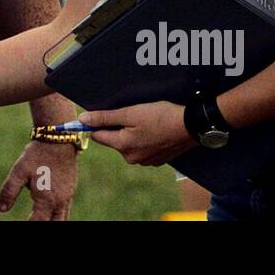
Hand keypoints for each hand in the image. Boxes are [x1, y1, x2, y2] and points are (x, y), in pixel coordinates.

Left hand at [0, 140, 77, 219]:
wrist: (58, 139)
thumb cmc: (37, 154)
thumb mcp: (19, 171)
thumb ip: (9, 191)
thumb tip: (1, 209)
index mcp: (47, 200)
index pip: (38, 223)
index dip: (29, 225)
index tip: (21, 223)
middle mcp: (61, 201)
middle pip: (54, 224)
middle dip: (44, 224)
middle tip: (33, 220)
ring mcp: (68, 195)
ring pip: (63, 218)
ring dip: (52, 221)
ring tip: (42, 218)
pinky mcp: (71, 188)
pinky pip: (66, 208)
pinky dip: (58, 212)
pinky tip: (50, 208)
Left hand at [80, 102, 195, 166]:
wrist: (192, 126)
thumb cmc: (161, 116)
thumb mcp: (130, 113)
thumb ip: (105, 117)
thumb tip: (83, 120)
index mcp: (123, 147)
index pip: (98, 135)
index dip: (97, 123)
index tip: (101, 113)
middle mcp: (132, 158)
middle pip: (114, 140)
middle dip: (118, 127)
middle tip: (132, 113)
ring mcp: (146, 161)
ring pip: (128, 143)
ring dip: (131, 132)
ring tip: (145, 120)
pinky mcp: (157, 160)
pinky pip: (142, 147)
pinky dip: (144, 138)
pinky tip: (154, 128)